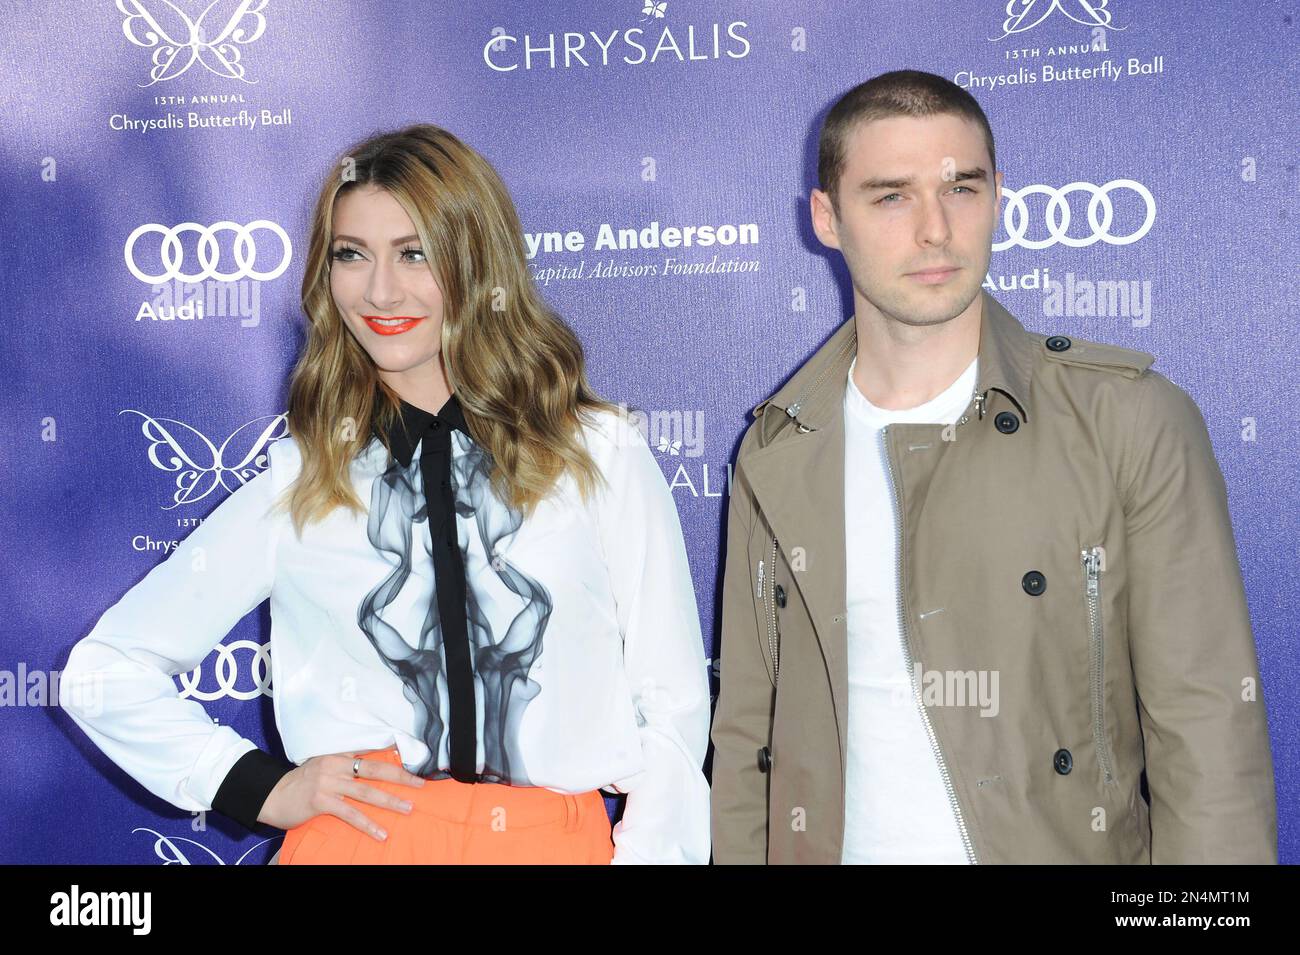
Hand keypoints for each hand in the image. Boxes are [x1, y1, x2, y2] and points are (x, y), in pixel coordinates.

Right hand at [257, 751, 426, 840]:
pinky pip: (350, 814)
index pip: (371, 754)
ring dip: (389, 801)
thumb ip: (346, 765)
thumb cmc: (302, 783)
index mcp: (339, 754)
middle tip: (420, 785)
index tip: (415, 762)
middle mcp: (335, 765)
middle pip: (374, 770)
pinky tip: (380, 833)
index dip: (394, 758)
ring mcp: (328, 783)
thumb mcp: (324, 766)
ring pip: (366, 792)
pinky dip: (367, 824)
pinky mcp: (321, 801)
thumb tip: (375, 768)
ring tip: (408, 809)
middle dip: (400, 777)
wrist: (272, 795)